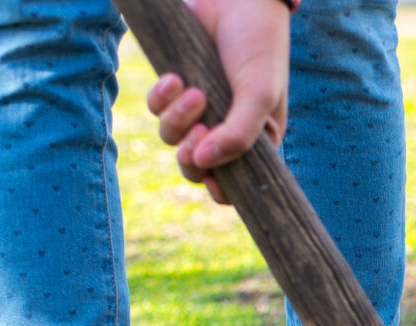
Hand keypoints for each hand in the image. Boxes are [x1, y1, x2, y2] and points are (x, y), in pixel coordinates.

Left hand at [145, 0, 289, 204]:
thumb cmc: (259, 46)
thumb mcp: (259, 94)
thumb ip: (237, 135)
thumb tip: (202, 165)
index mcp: (256, 140)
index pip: (236, 183)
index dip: (222, 189)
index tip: (215, 181)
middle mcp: (225, 129)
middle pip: (196, 167)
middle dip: (191, 156)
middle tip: (200, 134)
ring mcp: (199, 110)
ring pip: (173, 139)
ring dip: (178, 121)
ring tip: (193, 92)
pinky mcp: (176, 88)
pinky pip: (156, 109)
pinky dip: (162, 99)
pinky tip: (175, 78)